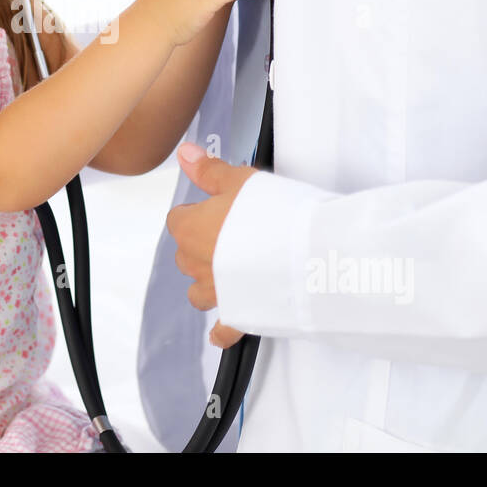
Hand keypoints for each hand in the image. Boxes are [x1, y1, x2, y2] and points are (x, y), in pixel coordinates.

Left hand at [168, 140, 257, 348]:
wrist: (307, 257)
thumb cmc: (275, 215)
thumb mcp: (240, 179)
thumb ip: (209, 171)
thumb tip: (185, 155)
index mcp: (192, 230)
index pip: (179, 220)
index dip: (198, 212)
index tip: (217, 208)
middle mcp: (198, 265)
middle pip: (187, 255)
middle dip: (203, 246)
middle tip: (232, 235)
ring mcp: (217, 293)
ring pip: (199, 291)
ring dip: (208, 283)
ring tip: (228, 274)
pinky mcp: (239, 317)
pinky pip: (223, 330)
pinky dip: (222, 330)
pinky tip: (223, 331)